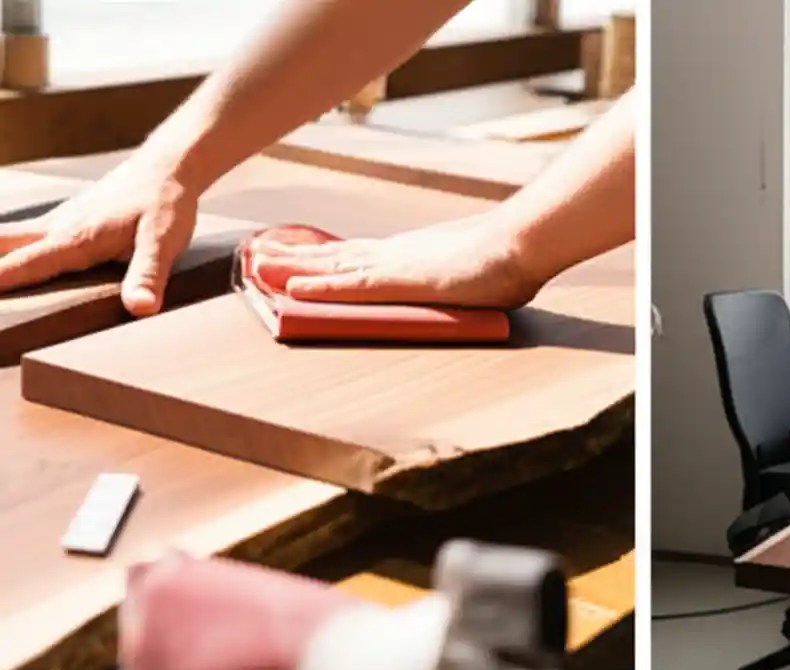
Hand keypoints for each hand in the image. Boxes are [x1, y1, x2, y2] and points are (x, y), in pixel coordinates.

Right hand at [0, 156, 198, 315]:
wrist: (165, 167)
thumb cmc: (164, 205)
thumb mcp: (163, 242)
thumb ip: (148, 274)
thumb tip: (140, 309)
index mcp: (74, 240)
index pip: (26, 265)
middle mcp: (55, 229)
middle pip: (1, 246)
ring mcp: (55, 223)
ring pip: (6, 238)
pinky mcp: (62, 222)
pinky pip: (21, 236)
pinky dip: (1, 247)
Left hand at [248, 215, 544, 308]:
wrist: (518, 247)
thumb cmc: (504, 263)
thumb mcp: (470, 272)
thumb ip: (452, 277)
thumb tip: (458, 279)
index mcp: (406, 256)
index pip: (352, 255)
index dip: (319, 255)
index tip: (291, 253)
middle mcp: (392, 257)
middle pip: (332, 255)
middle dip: (292, 255)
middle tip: (256, 252)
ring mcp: (393, 267)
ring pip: (330, 266)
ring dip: (290, 267)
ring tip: (255, 265)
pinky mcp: (398, 281)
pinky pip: (347, 285)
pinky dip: (317, 285)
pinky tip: (290, 286)